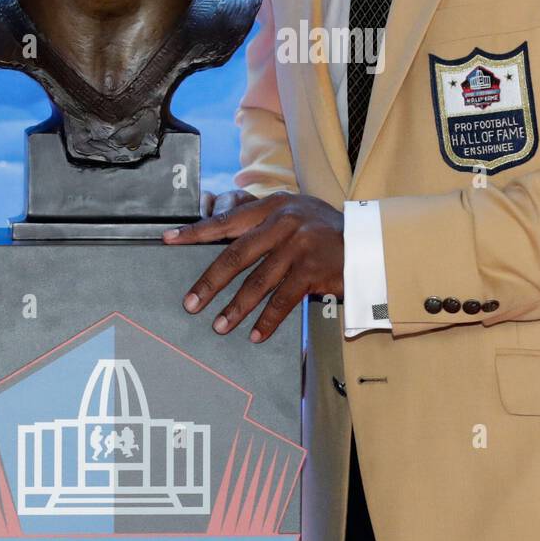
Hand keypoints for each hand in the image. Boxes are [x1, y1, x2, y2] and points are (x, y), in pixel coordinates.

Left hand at [162, 192, 343, 341]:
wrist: (370, 241)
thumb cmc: (325, 231)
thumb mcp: (294, 214)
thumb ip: (262, 222)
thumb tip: (222, 239)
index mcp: (273, 206)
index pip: (227, 220)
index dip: (196, 231)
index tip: (168, 240)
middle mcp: (284, 222)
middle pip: (237, 255)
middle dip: (210, 282)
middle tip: (191, 303)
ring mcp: (300, 246)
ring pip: (258, 282)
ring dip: (236, 308)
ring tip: (219, 325)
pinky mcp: (314, 269)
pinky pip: (283, 300)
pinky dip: (268, 320)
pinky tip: (256, 334)